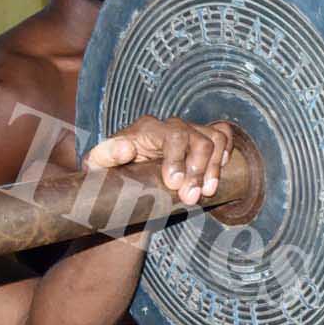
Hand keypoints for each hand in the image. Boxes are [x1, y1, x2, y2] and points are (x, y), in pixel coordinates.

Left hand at [84, 116, 234, 205]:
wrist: (125, 177)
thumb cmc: (111, 171)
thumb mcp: (98, 165)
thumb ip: (105, 155)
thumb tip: (125, 148)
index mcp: (146, 129)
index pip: (172, 135)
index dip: (178, 159)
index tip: (175, 185)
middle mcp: (170, 126)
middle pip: (199, 140)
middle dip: (198, 171)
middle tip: (191, 198)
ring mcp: (189, 130)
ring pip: (215, 138)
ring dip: (214, 168)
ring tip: (207, 192)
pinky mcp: (201, 138)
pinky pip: (223, 135)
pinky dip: (226, 152)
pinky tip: (216, 173)